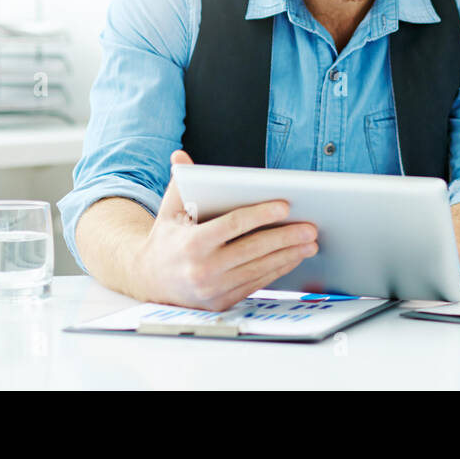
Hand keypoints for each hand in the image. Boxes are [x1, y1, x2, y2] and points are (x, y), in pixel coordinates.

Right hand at [128, 150, 319, 310]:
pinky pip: (256, 284)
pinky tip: (293, 258)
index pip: (234, 225)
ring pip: (259, 269)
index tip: (285, 206)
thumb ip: (180, 182)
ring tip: (310, 243)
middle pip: (253, 249)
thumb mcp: (168, 210)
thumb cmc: (166, 239)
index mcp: (192, 243)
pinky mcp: (222, 302)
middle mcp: (203, 269)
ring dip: (289, 255)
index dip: (261, 214)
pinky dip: (277, 270)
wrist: (149, 280)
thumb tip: (180, 156)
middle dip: (286, 237)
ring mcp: (214, 289)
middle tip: (310, 227)